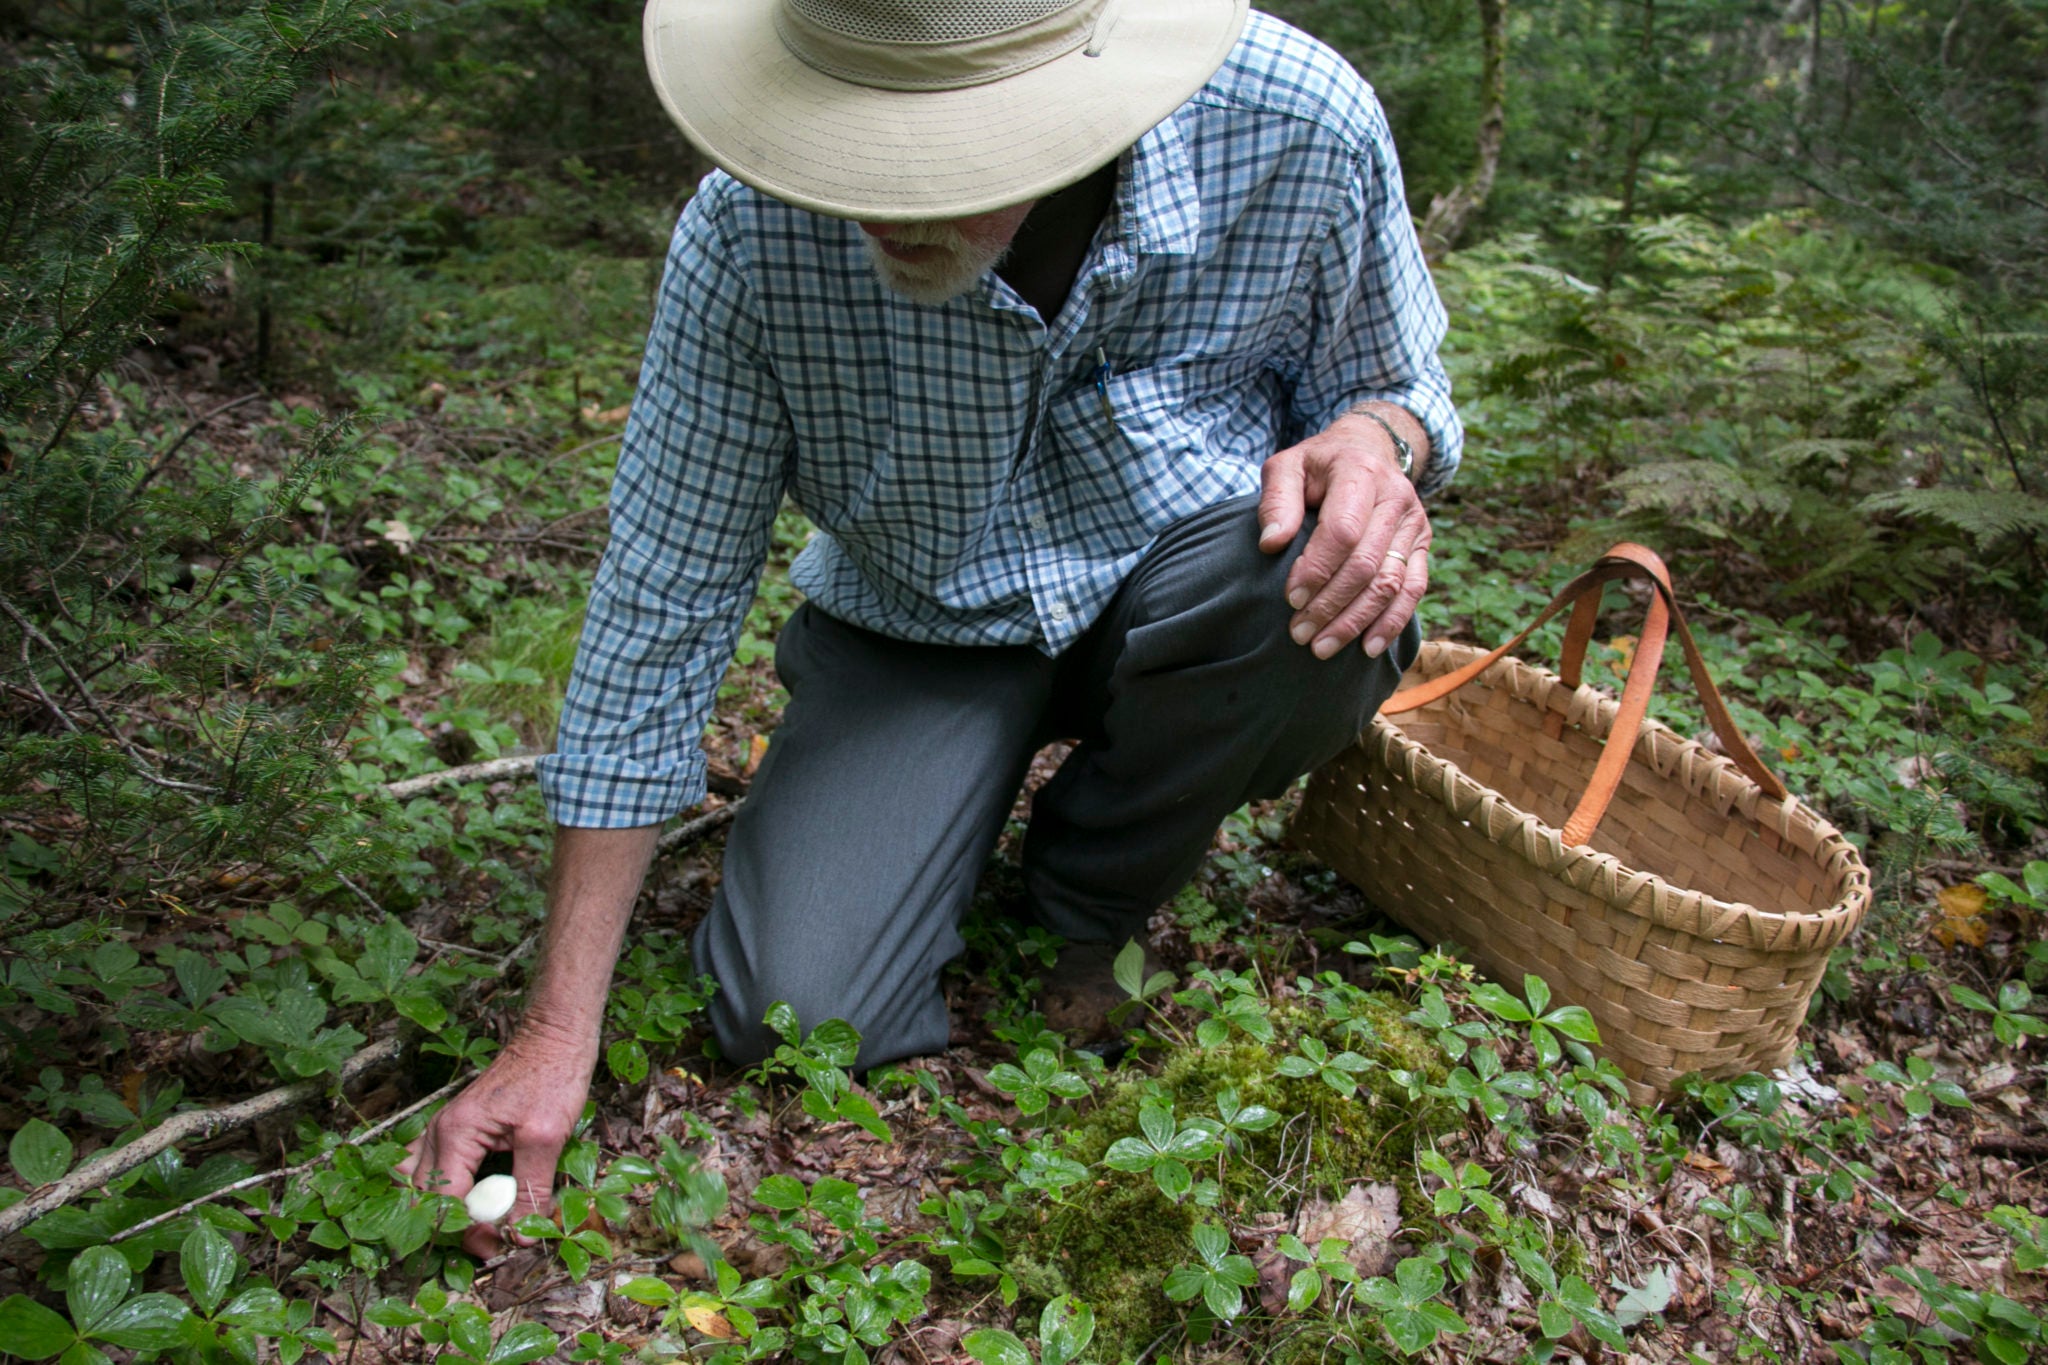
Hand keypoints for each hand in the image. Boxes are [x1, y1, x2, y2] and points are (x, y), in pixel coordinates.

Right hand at [398, 1027, 596, 1256]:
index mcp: (455, 1135)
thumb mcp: (546, 1137)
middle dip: (453, 1227)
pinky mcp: (456, 1128)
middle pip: (425, 1198)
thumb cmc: (552, 1077)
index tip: (498, 1248)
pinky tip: (468, 1202)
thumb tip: (520, 1236)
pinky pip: (433, 1167)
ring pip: (422, 1184)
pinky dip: (444, 1189)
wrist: (554, 1037)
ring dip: (444, 1210)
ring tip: (476, 1227)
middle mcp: (439, 1133)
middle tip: (490, 1244)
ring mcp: (443, 1129)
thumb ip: (529, 1189)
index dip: (468, 1233)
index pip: (444, 1203)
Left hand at [1257, 409, 1431, 657]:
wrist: (1368, 450)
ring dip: (1356, 621)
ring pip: (1391, 583)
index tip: (1291, 599)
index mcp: (1361, 473)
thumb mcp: (1288, 466)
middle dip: (1331, 605)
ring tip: (1323, 647)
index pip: (1343, 531)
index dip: (1318, 570)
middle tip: (1299, 634)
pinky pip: (1414, 589)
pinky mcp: (1423, 544)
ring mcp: (1414, 523)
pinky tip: (1368, 647)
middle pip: (1367, 564)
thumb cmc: (1319, 465)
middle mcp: (1395, 497)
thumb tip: (1271, 543)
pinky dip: (1392, 622)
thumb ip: (1277, 501)